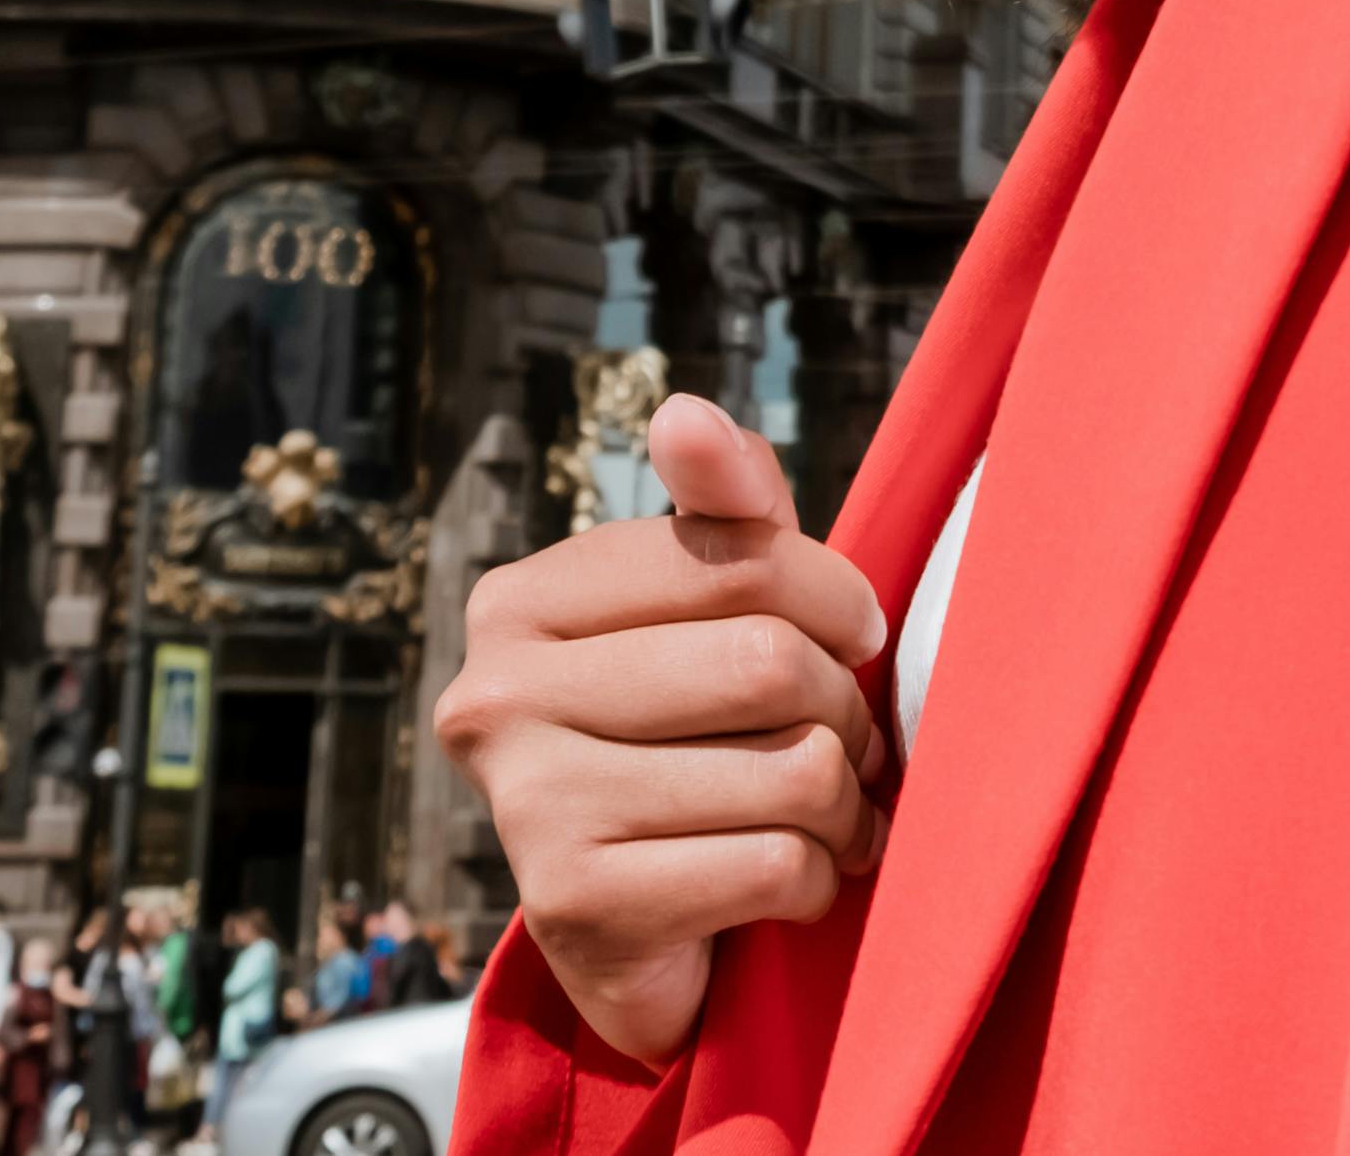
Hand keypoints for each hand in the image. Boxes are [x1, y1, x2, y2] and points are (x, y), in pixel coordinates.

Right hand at [431, 394, 891, 1066]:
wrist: (641, 936)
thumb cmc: (690, 741)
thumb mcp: (708, 609)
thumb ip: (720, 507)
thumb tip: (684, 412)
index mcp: (519, 601)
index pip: (740, 553)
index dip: (835, 596)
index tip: (855, 632)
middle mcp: (495, 697)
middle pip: (769, 662)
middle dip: (844, 709)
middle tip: (849, 743)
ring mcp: (525, 806)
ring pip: (788, 769)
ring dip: (844, 803)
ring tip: (830, 814)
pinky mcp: (575, 908)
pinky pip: (774, 865)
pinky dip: (817, 881)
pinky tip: (792, 881)